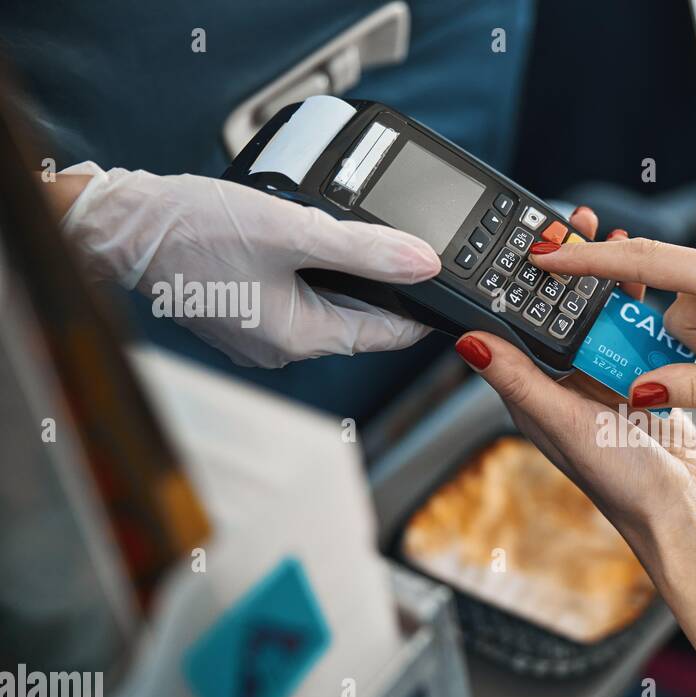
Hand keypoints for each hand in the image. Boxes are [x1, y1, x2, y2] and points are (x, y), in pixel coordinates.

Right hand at [56, 162, 440, 367]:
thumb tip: (423, 262)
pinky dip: (311, 277)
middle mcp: (280, 347)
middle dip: (384, 292)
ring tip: (365, 246)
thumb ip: (365, 248)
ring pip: (324, 309)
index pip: (383, 335)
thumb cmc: (194, 231)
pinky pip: (293, 300)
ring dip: (346, 280)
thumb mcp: (294, 231)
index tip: (447, 299)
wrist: (123, 225)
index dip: (420, 314)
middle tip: (413, 260)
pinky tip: (310, 248)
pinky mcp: (240, 313)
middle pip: (355, 322)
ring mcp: (257, 334)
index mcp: (299, 339)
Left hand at [453, 207, 695, 548]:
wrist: (685, 510)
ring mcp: (606, 385)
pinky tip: (646, 285)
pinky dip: (639, 307)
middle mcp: (567, 389)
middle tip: (573, 226)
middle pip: (560, 315)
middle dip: (567, 270)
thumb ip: (519, 380)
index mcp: (536, 397)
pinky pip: (636, 336)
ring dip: (604, 282)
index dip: (519, 282)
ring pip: (599, 320)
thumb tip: (468, 342)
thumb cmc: (622, 482)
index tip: (528, 242)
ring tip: (611, 241)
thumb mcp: (563, 422)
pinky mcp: (643, 385)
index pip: (516, 327)